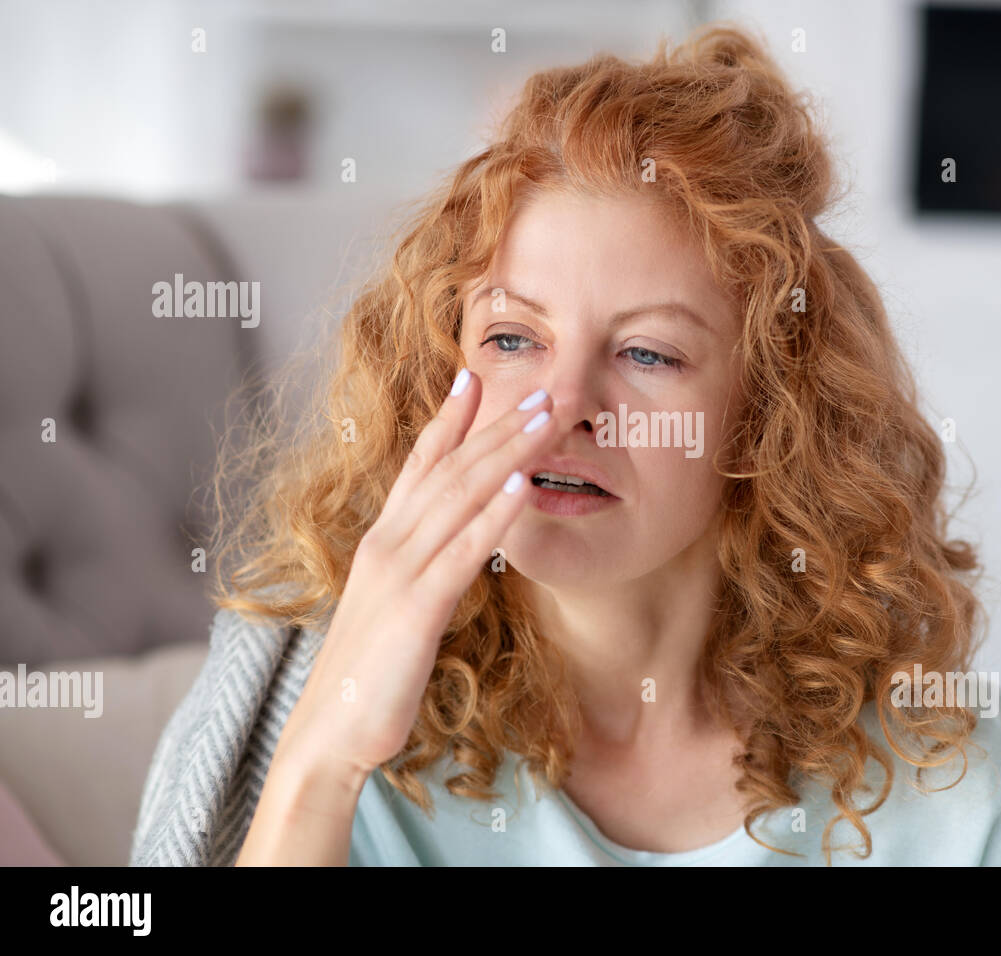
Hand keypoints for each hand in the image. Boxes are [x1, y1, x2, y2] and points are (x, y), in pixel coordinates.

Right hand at [274, 369, 556, 778]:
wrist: (327, 735)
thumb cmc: (367, 676)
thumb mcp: (396, 608)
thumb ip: (421, 569)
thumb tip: (453, 547)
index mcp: (383, 542)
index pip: (419, 466)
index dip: (450, 419)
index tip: (476, 376)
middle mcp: (387, 545)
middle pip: (449, 469)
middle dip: (498, 425)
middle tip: (543, 389)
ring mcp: (398, 573)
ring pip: (460, 497)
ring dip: (507, 452)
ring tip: (546, 417)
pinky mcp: (415, 610)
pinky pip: (462, 552)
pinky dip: (495, 515)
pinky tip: (524, 485)